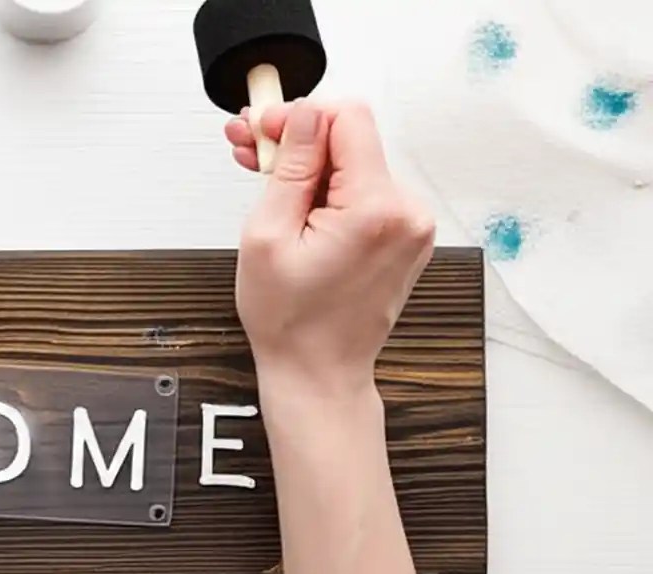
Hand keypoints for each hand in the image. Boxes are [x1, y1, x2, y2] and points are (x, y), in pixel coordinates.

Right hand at [225, 102, 435, 395]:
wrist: (318, 372)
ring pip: (354, 164)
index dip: (299, 116)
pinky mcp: (405, 234)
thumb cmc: (290, 320)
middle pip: (350, 140)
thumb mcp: (267, 235)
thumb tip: (301, 116)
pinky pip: (364, 191)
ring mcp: (411, 225)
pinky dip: (328, 191)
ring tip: (263, 184)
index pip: (348, 118)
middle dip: (296, 141)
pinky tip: (293, 205)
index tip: (262, 129)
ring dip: (308, 167)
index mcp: (375, 210)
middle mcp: (406, 212)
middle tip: (248, 150)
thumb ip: (289, 166)